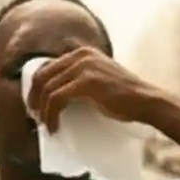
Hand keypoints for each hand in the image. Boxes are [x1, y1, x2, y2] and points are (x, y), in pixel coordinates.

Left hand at [27, 46, 161, 132]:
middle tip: (35, 116)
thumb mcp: (98, 77)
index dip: (35, 86)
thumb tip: (51, 92)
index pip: (46, 66)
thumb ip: (79, 76)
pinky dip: (51, 115)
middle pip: (42, 76)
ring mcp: (83, 67)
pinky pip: (56, 99)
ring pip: (47, 89)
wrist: (145, 101)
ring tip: (45, 124)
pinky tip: (54, 127)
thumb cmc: (123, 96)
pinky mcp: (86, 82)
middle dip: (33, 98)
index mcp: (82, 52)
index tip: (35, 104)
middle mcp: (80, 55)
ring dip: (42, 110)